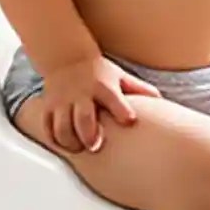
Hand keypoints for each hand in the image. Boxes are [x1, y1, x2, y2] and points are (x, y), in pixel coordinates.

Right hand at [40, 56, 161, 153]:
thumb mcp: (121, 77)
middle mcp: (81, 94)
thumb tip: (163, 101)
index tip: (129, 120)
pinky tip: (65, 146)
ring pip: (61, 126)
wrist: (67, 60)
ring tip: (80, 148)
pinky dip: (54, 140)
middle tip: (95, 146)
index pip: (113, 98)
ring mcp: (62, 102)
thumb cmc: (99, 73)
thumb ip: (140, 90)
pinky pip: (46, 127)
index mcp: (102, 86)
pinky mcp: (48, 108)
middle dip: (88, 133)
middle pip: (82, 116)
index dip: (121, 110)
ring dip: (70, 141)